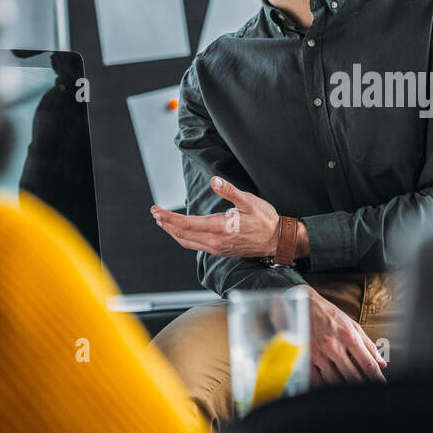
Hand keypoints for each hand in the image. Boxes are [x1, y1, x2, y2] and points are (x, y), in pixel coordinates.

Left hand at [151, 176, 279, 257]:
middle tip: (155, 213)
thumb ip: (230, 191)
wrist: (277, 241)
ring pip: (187, 242)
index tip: (157, 210)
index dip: (169, 217)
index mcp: (220, 228)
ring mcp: (217, 248)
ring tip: (162, 222)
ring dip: (172, 232)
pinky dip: (183, 238)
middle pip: (182, 234)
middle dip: (165, 224)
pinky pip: (195, 246)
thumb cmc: (265, 220)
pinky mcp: (220, 251)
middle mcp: (215, 241)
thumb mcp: (249, 201)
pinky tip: (180, 232)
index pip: (186, 224)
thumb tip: (214, 181)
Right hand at [307, 288, 386, 384]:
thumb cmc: (328, 314)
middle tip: (366, 391)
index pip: (367, 363)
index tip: (381, 385)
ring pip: (334, 381)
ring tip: (349, 390)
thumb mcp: (352, 325)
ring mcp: (318, 354)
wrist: (302, 304)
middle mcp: (334, 346)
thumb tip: (381, 362)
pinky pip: (316, 381)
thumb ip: (368, 345)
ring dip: (343, 387)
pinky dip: (324, 387)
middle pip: (352, 376)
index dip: (377, 378)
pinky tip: (330, 388)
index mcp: (348, 336)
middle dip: (362, 386)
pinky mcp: (305, 359)